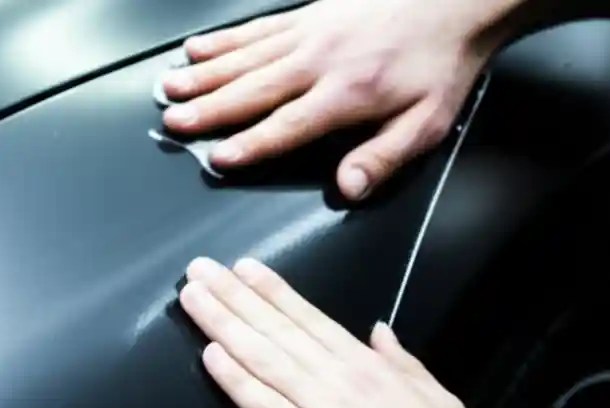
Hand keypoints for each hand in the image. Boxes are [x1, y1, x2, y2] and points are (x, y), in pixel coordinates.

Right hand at [161, 0, 514, 199]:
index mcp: (346, 95)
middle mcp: (319, 62)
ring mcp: (308, 34)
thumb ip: (383, 158)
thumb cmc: (439, 63)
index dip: (252, 144)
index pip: (288, 126)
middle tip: (173, 122)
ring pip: (245, 58)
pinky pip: (256, 30)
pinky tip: (197, 50)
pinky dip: (224, 41)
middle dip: (209, 109)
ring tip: (169, 88)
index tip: (219, 158)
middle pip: (253, 90)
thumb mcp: (426, 122)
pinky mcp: (307, 16)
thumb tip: (347, 188)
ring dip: (204, 75)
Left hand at [178, 257, 531, 407]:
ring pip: (264, 358)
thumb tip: (379, 332)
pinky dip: (237, 380)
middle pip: (277, 329)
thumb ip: (400, 361)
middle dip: (234, 297)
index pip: (309, 318)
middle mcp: (343, 378)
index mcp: (370, 365)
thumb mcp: (434, 393)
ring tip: (194, 298)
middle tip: (199, 270)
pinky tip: (211, 356)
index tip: (242, 268)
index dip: (272, 291)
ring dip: (223, 325)